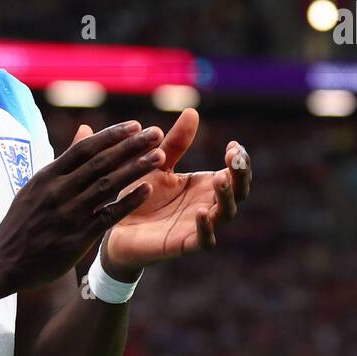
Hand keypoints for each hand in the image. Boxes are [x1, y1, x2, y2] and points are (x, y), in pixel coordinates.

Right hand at [0, 121, 163, 291]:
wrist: (3, 261)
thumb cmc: (22, 222)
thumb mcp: (37, 186)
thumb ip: (65, 160)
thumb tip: (85, 130)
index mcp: (47, 176)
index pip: (84, 148)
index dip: (111, 135)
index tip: (135, 125)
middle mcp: (58, 191)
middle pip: (100, 162)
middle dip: (131, 146)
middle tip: (156, 133)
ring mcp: (67, 214)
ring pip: (107, 185)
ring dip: (135, 168)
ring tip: (159, 156)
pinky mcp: (76, 237)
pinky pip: (107, 215)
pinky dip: (128, 201)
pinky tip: (147, 190)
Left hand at [100, 109, 250, 272]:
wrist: (115, 226)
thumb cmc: (141, 195)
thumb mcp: (157, 165)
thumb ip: (175, 143)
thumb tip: (192, 111)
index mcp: (204, 185)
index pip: (234, 172)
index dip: (239, 159)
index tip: (233, 145)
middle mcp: (207, 204)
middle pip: (239, 192)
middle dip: (240, 175)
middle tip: (234, 159)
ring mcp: (198, 226)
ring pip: (225, 214)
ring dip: (226, 197)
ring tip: (219, 180)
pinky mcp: (183, 244)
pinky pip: (204, 240)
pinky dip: (206, 228)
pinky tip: (201, 213)